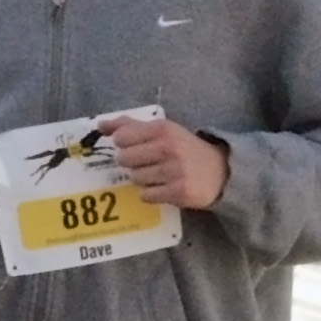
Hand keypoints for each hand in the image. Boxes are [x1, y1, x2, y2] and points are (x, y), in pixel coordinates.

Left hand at [97, 113, 228, 211]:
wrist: (221, 171)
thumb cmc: (184, 149)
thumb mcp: (162, 130)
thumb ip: (130, 125)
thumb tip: (100, 124)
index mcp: (162, 129)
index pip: (121, 137)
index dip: (125, 144)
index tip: (138, 146)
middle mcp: (168, 147)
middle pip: (123, 159)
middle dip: (133, 163)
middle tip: (150, 162)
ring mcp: (174, 170)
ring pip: (134, 178)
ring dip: (144, 179)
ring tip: (161, 174)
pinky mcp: (179, 191)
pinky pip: (146, 195)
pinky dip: (152, 194)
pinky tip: (166, 187)